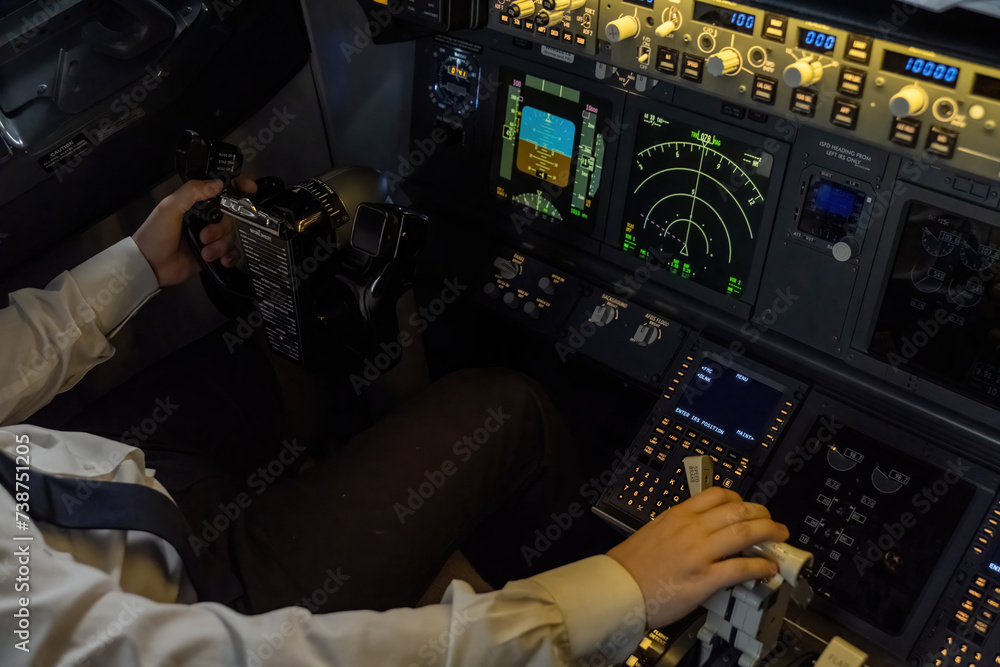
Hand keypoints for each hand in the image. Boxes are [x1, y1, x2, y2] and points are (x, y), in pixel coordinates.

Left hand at [132, 177, 257, 287]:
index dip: (237, 186)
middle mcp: (206, 217)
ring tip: (206, 252)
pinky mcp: (214, 253)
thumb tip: (219, 183)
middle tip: (205, 236)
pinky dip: (229, 256)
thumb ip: (192, 192)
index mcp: (195, 202)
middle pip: (232, 215)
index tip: (251, 188)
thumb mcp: (169, 208)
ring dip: (221, 244)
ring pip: (232, 235)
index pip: (220, 188)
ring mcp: (211, 236)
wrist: (149, 267)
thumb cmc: (156, 234)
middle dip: (222, 228)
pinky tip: (221, 260)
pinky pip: (233, 252)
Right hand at [607, 487, 788, 628]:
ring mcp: (700, 553)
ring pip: (745, 533)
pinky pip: (741, 568)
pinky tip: (768, 569)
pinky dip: (760, 566)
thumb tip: (701, 531)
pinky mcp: (705, 579)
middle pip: (738, 511)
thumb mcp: (654, 532)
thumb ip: (678, 528)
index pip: (717, 495)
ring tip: (779, 537)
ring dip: (768, 534)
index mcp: (679, 515)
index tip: (747, 507)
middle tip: (772, 523)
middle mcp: (692, 529)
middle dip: (762, 515)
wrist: (618, 589)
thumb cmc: (630, 565)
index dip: (739, 499)